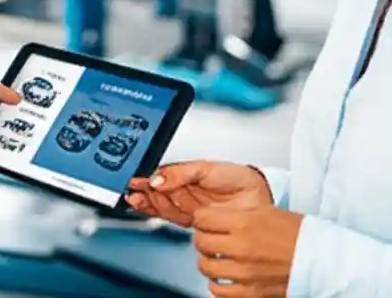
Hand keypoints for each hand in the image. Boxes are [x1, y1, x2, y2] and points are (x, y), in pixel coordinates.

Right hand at [126, 161, 271, 226]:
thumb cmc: (236, 178)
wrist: (256, 197)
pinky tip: (148, 210)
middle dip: (145, 193)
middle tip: (138, 192)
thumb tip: (157, 178)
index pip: (160, 178)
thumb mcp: (205, 168)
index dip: (146, 181)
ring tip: (141, 199)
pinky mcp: (194, 222)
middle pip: (157, 194)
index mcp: (185, 176)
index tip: (135, 182)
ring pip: (162, 206)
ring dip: (149, 203)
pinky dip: (159, 213)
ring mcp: (187, 207)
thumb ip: (180, 173)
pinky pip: (171, 218)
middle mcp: (184, 191)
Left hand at [192, 206, 301, 297]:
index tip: (205, 220)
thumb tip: (214, 217)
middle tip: (209, 236)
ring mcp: (244, 273)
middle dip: (202, 237)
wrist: (320, 258)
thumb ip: (237, 214)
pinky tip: (225, 276)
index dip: (202, 218)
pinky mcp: (250, 292)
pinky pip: (218, 291)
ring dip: (208, 261)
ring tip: (216, 257)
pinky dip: (217, 284)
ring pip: (205, 267)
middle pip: (201, 242)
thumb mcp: (266, 211)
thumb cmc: (298, 234)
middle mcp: (241, 248)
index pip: (202, 219)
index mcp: (245, 224)